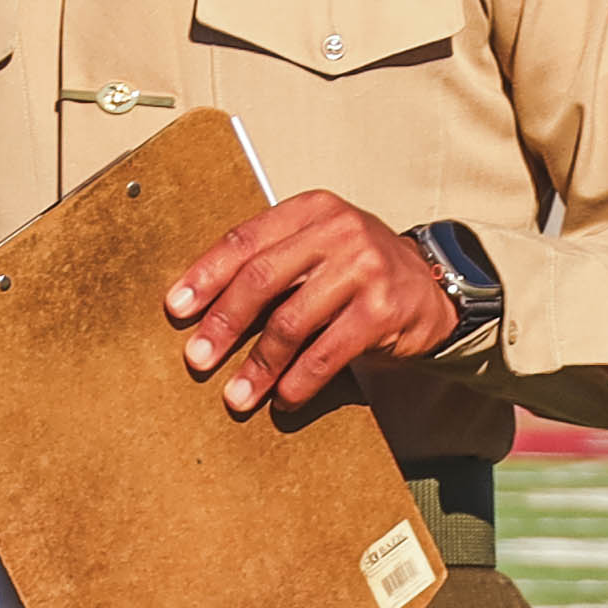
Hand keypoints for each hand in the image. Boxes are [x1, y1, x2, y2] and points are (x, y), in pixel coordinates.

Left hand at [167, 191, 457, 414]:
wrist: (430, 287)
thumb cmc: (357, 270)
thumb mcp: (318, 248)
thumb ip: (272, 261)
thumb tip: (203, 307)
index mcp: (312, 210)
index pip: (246, 239)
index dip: (206, 275)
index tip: (176, 307)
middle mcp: (339, 232)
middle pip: (263, 279)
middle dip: (224, 323)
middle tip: (197, 358)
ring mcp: (365, 269)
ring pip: (291, 322)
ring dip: (258, 366)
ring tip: (236, 395)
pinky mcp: (383, 310)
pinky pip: (327, 353)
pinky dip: (299, 381)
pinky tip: (283, 397)